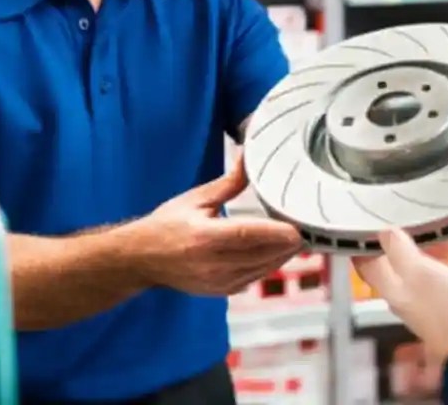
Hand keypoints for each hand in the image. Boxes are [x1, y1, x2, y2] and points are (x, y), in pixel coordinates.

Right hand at [124, 165, 303, 295]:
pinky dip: (268, 265)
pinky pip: (254, 279)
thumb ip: (228, 183)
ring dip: (282, 255)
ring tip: (295, 238)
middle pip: (261, 256)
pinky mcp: (221, 291)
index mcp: (204, 238)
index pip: (247, 236)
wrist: (141, 260)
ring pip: (262, 270)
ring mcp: (217, 282)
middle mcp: (212, 264)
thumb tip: (248, 157)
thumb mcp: (195, 199)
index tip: (297, 228)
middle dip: (287, 244)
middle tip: (306, 227)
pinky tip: (275, 252)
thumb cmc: (166, 226)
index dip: (276, 234)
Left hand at [354, 230, 447, 364]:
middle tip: (412, 214)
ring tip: (445, 222)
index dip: (366, 246)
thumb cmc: (447, 310)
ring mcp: (444, 303)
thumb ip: (399, 250)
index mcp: (396, 293)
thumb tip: (385, 233)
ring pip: (438, 270)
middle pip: (405, 267)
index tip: (369, 222)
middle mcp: (416, 299)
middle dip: (408, 242)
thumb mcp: (416, 272)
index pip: (371, 268)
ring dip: (441, 247)